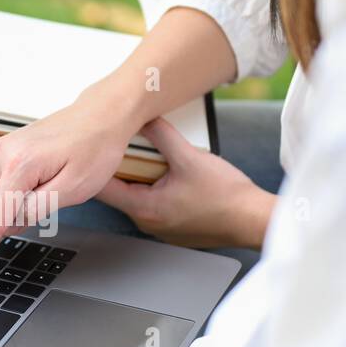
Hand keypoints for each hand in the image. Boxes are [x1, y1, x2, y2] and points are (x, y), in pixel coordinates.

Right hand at [0, 80, 139, 284]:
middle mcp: (1, 155)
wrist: (100, 115)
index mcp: (19, 166)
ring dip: (3, 210)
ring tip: (44, 193)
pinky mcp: (2, 150)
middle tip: (43, 208)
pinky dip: (6, 197)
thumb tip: (4, 227)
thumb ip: (35, 211)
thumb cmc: (95, 149)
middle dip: (0, 225)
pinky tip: (35, 187)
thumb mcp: (73, 190)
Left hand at [96, 117, 275, 250]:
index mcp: (144, 208)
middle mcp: (146, 221)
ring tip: (148, 157)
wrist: (251, 219)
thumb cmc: (226, 197)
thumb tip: (144, 120)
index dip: (94, 167)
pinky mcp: (172, 225)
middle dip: (119, 167)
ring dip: (139, 176)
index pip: (101, 189)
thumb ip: (162, 135)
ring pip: (136, 197)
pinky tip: (168, 174)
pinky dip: (154, 187)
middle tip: (122, 146)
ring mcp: (159, 226)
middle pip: (118, 191)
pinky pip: (153, 203)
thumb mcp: (189, 157)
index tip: (94, 150)